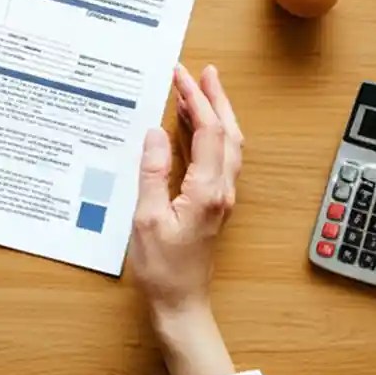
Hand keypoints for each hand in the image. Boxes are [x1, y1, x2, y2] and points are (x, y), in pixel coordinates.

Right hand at [128, 63, 243, 374]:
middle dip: (216, 98)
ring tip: (197, 92)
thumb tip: (155, 133)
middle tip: (202, 71)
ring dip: (216, 115)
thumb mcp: (147, 219)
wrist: (181, 302)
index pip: (207, 131)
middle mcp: (222, 190)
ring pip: (228, 145)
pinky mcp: (214, 204)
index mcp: (207, 190)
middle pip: (228, 132)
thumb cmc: (163, 268)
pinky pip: (219, 159)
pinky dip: (210, 136)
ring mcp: (221, 197)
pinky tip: (191, 131)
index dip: (196, 99)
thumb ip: (151, 173)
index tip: (180, 74)